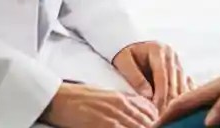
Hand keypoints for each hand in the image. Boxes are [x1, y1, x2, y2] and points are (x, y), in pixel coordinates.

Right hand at [40, 82, 158, 127]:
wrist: (58, 98)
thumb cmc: (78, 98)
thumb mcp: (105, 95)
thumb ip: (123, 103)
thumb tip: (136, 113)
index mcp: (122, 97)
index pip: (150, 111)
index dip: (158, 122)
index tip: (162, 126)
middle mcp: (121, 105)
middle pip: (148, 122)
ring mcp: (114, 115)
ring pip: (139, 127)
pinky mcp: (105, 124)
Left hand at [112, 41, 193, 111]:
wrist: (130, 45)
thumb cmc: (125, 54)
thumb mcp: (124, 62)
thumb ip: (135, 77)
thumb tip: (148, 94)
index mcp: (158, 50)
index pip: (162, 75)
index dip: (161, 94)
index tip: (157, 108)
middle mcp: (170, 54)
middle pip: (174, 81)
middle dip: (169, 100)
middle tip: (162, 115)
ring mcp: (177, 61)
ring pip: (182, 84)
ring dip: (175, 100)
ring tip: (167, 113)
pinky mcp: (179, 69)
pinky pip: (184, 85)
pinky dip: (180, 96)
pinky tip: (175, 107)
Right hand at [156, 51, 219, 126]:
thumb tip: (207, 124)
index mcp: (217, 86)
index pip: (183, 102)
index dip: (167, 116)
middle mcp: (219, 86)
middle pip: (187, 102)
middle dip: (171, 115)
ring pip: (199, 102)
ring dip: (185, 114)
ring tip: (178, 125)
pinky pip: (213, 103)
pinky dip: (203, 112)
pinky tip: (210, 118)